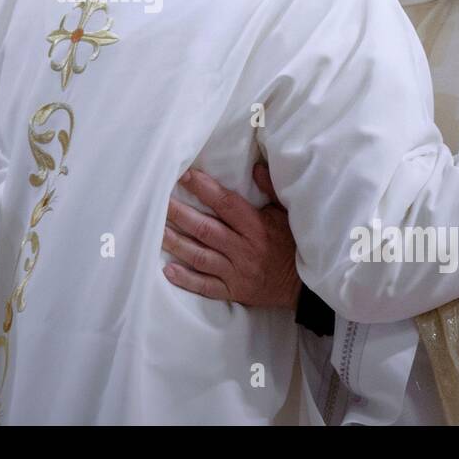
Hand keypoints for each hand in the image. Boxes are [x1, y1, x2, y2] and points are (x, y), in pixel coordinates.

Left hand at [162, 163, 300, 307]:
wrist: (304, 288)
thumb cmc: (292, 245)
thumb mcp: (287, 214)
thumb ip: (271, 190)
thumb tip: (255, 166)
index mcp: (257, 228)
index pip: (226, 204)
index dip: (204, 189)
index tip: (185, 175)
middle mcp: (244, 250)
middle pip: (206, 229)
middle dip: (180, 214)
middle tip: (158, 202)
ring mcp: (237, 272)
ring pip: (201, 257)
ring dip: (176, 243)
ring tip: (155, 231)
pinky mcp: (234, 291)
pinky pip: (207, 287)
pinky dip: (187, 280)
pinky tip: (168, 270)